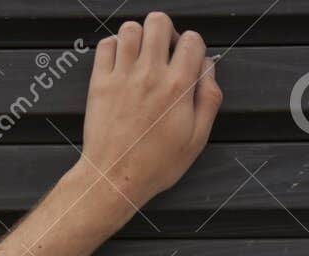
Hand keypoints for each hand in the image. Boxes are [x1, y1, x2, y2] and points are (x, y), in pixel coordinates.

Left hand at [71, 13, 220, 231]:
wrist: (114, 179)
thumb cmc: (155, 165)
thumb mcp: (197, 139)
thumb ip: (209, 99)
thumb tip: (209, 69)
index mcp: (178, 86)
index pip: (192, 39)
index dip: (193, 47)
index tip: (186, 62)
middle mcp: (150, 74)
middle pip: (159, 22)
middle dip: (165, 33)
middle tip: (163, 53)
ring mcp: (122, 76)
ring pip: (131, 29)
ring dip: (139, 38)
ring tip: (140, 57)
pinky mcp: (100, 83)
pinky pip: (105, 45)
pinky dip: (114, 47)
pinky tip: (120, 63)